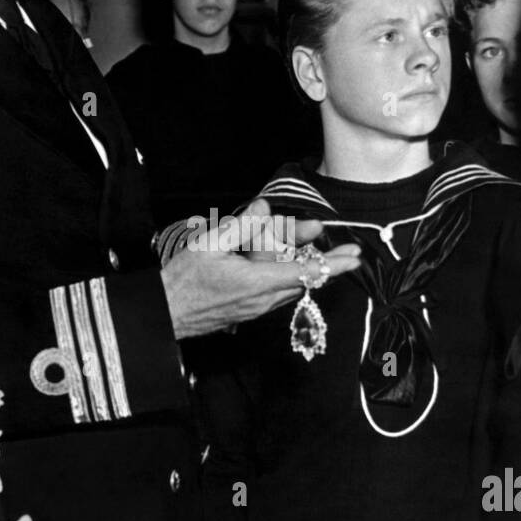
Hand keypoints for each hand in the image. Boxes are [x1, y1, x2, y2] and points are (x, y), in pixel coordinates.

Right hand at [162, 199, 359, 338]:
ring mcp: (257, 309)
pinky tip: (275, 260)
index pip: (305, 273)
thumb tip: (264, 207)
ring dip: (298, 264)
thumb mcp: (209, 244)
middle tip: (330, 239)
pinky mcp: (250, 312)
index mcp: (256, 282)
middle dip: (317, 257)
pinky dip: (284, 274)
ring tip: (299, 243)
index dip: (333, 265)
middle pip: (302, 276)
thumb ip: (241, 224)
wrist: (166, 314)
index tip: (354, 257)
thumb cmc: (184, 280)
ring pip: (290, 284)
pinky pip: (277, 291)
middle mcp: (263, 300)